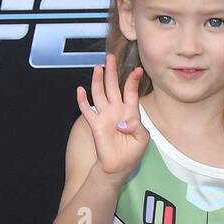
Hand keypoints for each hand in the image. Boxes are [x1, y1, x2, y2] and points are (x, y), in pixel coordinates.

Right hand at [77, 53, 148, 179]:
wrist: (119, 166)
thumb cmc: (132, 152)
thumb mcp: (142, 140)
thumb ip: (138, 128)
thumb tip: (124, 123)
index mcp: (130, 112)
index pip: (130, 92)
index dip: (133, 80)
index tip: (138, 70)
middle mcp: (116, 110)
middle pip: (113, 86)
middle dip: (112, 72)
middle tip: (111, 57)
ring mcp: (105, 116)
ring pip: (99, 93)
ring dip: (98, 81)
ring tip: (98, 67)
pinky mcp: (95, 124)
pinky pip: (87, 110)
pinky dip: (82, 101)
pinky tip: (80, 90)